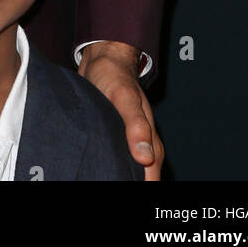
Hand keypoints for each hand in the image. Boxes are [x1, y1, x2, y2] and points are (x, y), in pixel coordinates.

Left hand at [76, 41, 162, 180]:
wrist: (102, 60)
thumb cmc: (115, 76)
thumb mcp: (124, 97)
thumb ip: (136, 124)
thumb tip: (145, 156)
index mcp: (151, 143)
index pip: (150, 180)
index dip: (139, 186)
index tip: (121, 184)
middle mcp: (142, 148)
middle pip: (139, 179)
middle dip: (125, 181)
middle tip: (103, 179)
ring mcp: (128, 146)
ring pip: (126, 172)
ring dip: (115, 175)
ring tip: (98, 176)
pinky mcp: (114, 142)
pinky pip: (115, 162)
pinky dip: (108, 167)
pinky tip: (96, 169)